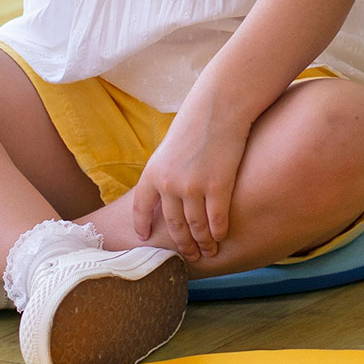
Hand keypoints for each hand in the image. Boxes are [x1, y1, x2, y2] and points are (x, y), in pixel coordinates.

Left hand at [130, 110, 248, 261]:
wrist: (219, 107)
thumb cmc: (198, 121)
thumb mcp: (171, 147)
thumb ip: (168, 170)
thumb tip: (171, 190)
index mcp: (153, 173)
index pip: (141, 207)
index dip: (142, 225)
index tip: (143, 238)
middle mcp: (169, 184)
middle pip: (173, 224)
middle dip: (181, 243)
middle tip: (188, 255)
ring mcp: (193, 187)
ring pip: (195, 226)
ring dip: (202, 242)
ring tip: (208, 251)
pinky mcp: (218, 186)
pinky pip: (216, 219)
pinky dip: (218, 231)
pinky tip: (221, 237)